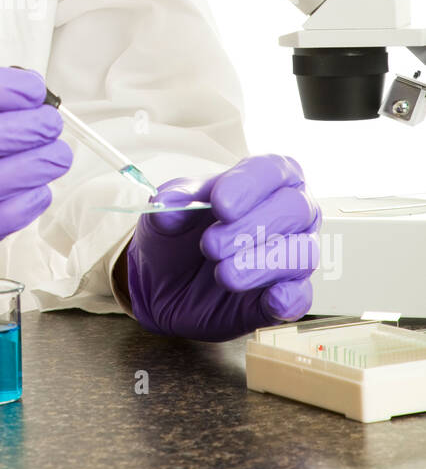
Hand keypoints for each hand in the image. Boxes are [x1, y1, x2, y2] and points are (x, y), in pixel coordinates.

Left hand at [126, 154, 320, 340]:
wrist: (165, 286)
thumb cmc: (178, 236)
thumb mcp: (165, 214)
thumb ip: (170, 203)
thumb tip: (170, 203)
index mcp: (264, 180)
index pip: (272, 169)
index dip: (249, 186)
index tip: (220, 205)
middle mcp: (290, 213)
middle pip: (295, 209)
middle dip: (250, 228)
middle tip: (211, 246)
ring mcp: (293, 255)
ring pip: (301, 253)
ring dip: (261, 264)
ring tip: (223, 274)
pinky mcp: (287, 295)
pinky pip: (302, 296)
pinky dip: (289, 298)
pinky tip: (271, 299)